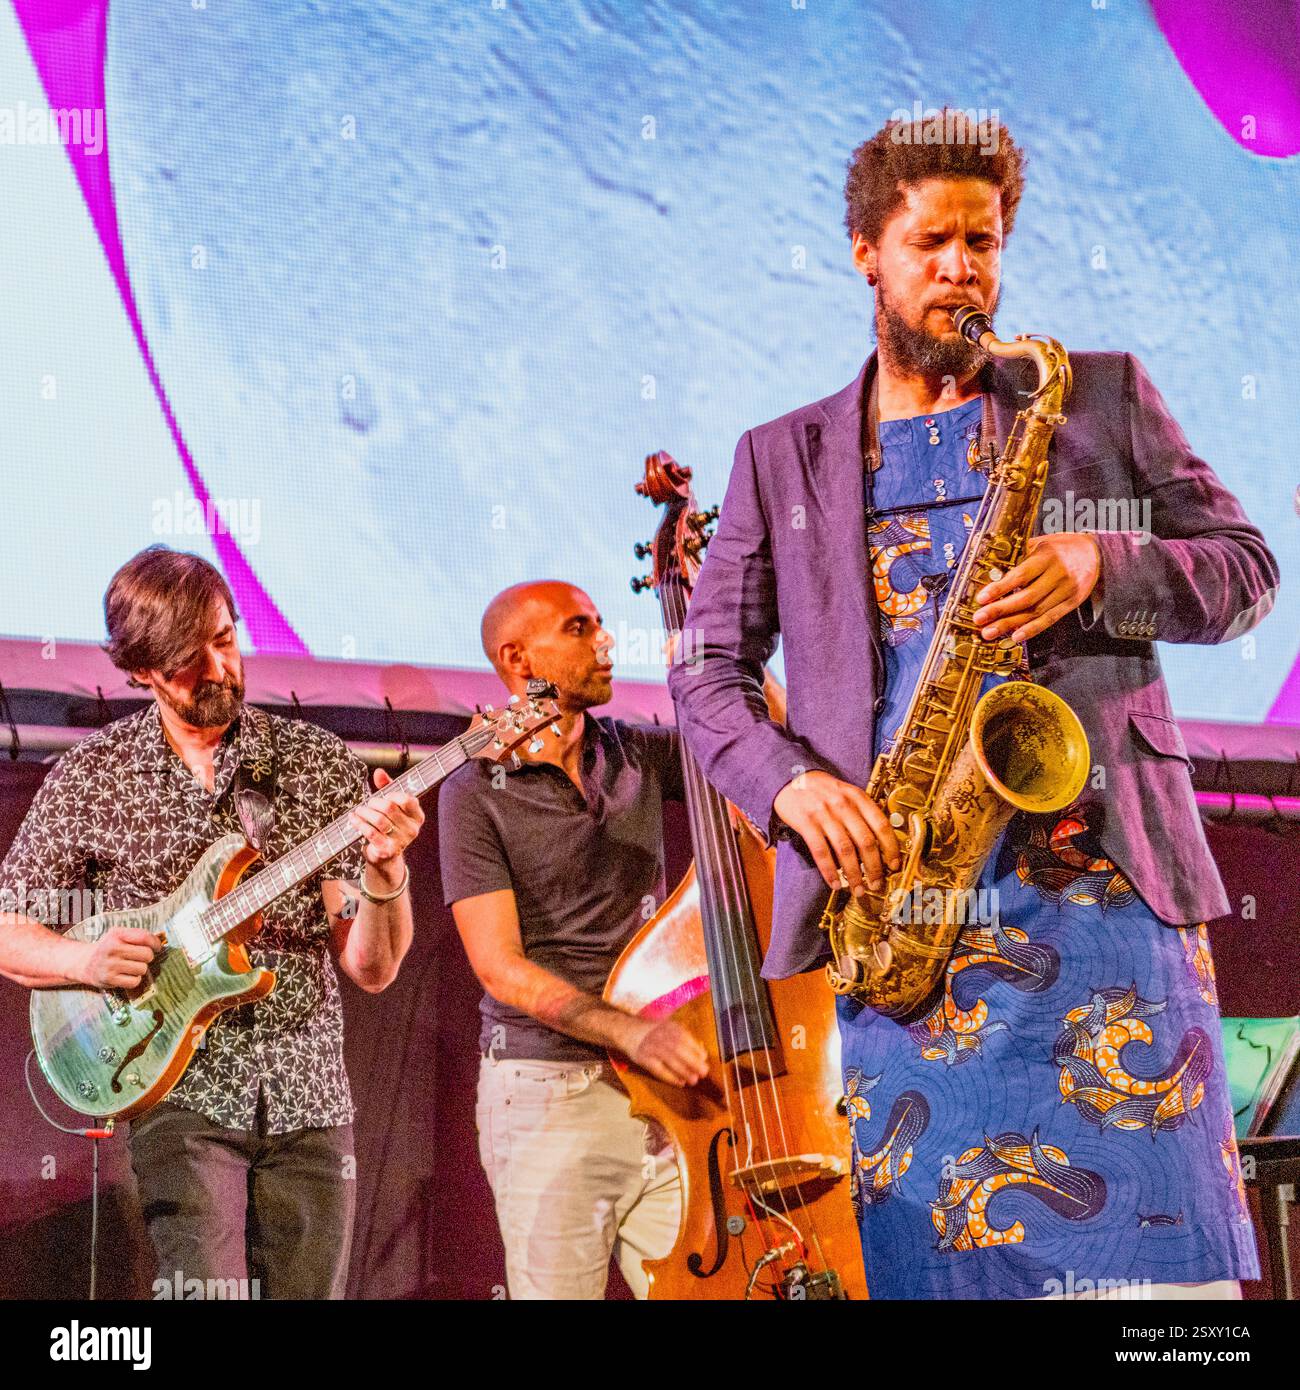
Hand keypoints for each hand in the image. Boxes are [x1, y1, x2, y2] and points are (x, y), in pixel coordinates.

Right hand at [80, 925, 160, 989]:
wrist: (85, 963)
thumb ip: (137, 935)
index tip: (156, 947)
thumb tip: (160, 940)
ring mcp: (110, 965)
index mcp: (117, 935)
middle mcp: (112, 949)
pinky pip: (135, 981)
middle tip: (140, 958)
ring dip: (140, 969)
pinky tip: (127, 975)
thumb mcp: (118, 934)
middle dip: (147, 957)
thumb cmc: (108, 947)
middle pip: (147, 955)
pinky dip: (134, 979)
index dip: (155, 943)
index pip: (144, 937)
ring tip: (131, 966)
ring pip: (142, 969)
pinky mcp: (109, 980)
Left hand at [349, 767, 424, 874]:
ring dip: (365, 812)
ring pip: (379, 819)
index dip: (392, 795)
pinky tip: (353, 819)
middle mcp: (413, 829)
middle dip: (374, 803)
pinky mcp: (387, 850)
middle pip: (389, 808)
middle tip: (367, 804)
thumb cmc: (389, 826)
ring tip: (359, 810)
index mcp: (417, 817)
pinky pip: (371, 832)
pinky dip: (359, 823)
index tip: (384, 796)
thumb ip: (387, 787)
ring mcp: (401, 841)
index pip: (408, 800)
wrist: (385, 856)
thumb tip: (378, 772)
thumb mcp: (391, 805)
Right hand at [624, 1015, 708, 1086]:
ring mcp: (651, 1047)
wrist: (629, 1031)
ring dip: (684, 1071)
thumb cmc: (655, 1032)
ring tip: (694, 1080)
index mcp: (670, 1027)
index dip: (696, 1050)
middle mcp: (660, 1036)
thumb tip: (703, 1054)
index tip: (704, 1060)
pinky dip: (670, 1077)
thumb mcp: (670, 1028)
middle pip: (679, 1049)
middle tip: (703, 1072)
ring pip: (670, 1060)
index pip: (686, 1038)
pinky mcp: (644, 1059)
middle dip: (693, 1062)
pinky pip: (659, 1069)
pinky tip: (679, 1082)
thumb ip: (686, 1039)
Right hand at [773, 770, 900, 894]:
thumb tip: (880, 844)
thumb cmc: (823, 790)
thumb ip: (862, 812)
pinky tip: (835, 883)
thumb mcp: (847, 793)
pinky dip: (829, 870)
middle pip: (865, 841)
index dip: (891, 848)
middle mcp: (843, 805)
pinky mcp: (806, 822)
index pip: (881, 825)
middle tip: (876, 884)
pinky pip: (821, 851)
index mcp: (858, 797)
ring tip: (858, 889)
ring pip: (845, 849)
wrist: (791, 777)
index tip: (894, 866)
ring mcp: (824, 814)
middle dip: (874, 868)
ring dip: (854, 874)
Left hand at [971, 533, 1100, 643]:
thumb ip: (1019, 554)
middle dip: (1000, 610)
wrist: (1095, 554)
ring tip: (989, 631)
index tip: (982, 598)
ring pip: (1036, 611)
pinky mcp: (1070, 604)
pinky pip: (1049, 619)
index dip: (1000, 588)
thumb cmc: (1060, 548)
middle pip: (1027, 597)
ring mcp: (1066, 591)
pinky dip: (1032, 629)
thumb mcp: (1041, 543)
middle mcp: (1058, 575)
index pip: (1021, 575)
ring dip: (1010, 624)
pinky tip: (1015, 636)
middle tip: (979, 619)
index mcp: (1047, 557)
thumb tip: (989, 567)